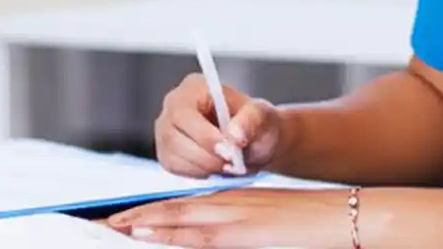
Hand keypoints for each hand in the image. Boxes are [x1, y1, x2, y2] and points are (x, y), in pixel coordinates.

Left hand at [107, 189, 351, 248]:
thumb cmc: (310, 225)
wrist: (344, 214)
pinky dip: (166, 232)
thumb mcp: (265, 225)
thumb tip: (210, 240)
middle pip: (169, 211)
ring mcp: (233, 216)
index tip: (118, 221)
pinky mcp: (243, 230)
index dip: (146, 214)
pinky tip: (143, 233)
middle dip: (132, 218)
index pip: (179, 208)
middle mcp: (226, 205)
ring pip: (174, 218)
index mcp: (230, 203)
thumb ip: (237, 230)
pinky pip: (196, 233)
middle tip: (98, 223)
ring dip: (139, 223)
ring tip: (108, 226)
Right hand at [155, 73, 282, 177]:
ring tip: (227, 164)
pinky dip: (197, 173)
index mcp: (193, 87)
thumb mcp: (261, 116)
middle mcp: (173, 105)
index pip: (184, 113)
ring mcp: (166, 129)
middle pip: (174, 136)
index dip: (203, 135)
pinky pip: (174, 168)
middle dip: (205, 156)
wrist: (254, 141)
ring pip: (173, 155)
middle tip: (231, 164)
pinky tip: (213, 166)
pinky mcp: (166, 152)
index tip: (228, 151)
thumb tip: (234, 135)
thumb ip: (250, 121)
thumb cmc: (255, 123)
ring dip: (203, 167)